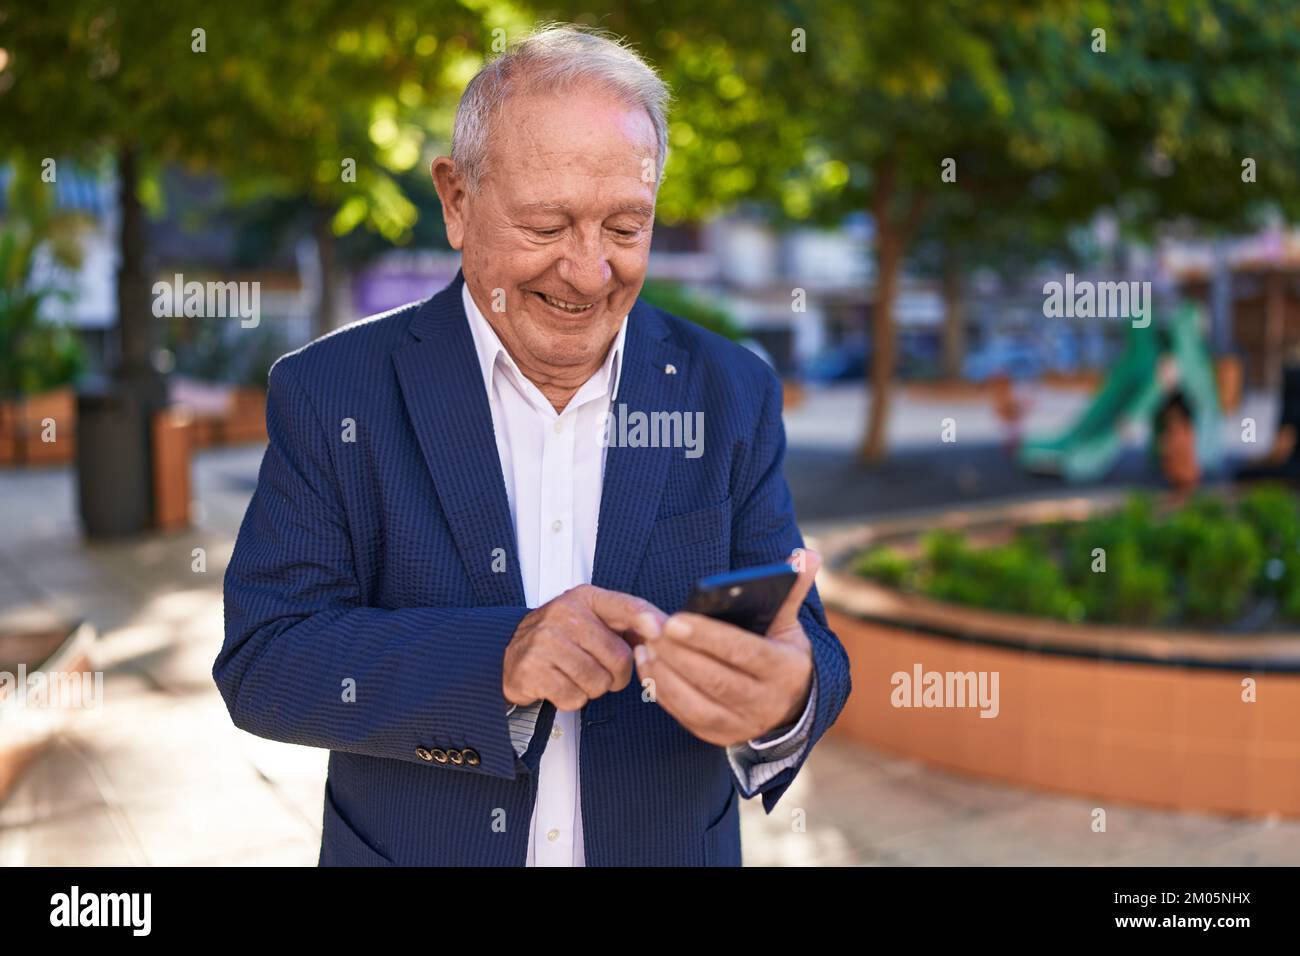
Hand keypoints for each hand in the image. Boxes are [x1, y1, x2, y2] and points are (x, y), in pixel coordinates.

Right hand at [503, 584, 665, 710]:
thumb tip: (664, 634)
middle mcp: (565, 614)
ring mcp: (546, 640)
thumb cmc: (560, 638)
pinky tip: (560, 683)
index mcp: (585, 598)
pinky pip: (574, 698)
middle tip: (597, 668)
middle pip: (618, 658)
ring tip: (575, 674)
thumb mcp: (592, 620)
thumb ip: (628, 625)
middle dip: (615, 675)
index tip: (661, 631)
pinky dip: (572, 699)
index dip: (647, 619)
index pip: (624, 606)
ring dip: (592, 688)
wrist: (510, 653)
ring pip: (598, 683)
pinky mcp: (532, 668)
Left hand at [633, 549, 819, 746]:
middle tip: (651, 627)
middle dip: (679, 653)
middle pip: (716, 679)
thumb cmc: (781, 652)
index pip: (744, 652)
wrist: (791, 705)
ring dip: (666, 674)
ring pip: (697, 703)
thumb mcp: (790, 624)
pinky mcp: (720, 735)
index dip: (708, 637)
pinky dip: (662, 691)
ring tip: (644, 644)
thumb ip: (792, 588)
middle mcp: (766, 702)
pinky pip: (686, 717)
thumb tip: (806, 554)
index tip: (675, 619)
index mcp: (785, 669)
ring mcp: (743, 724)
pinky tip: (647, 665)